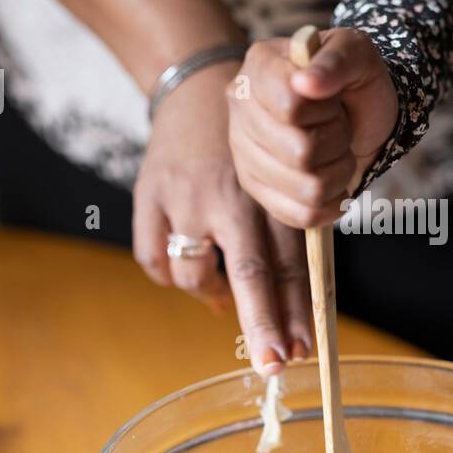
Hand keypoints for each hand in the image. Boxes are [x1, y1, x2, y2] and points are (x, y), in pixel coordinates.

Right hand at [132, 64, 310, 372]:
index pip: (292, 264)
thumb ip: (285, 233)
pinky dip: (168, 275)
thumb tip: (287, 304)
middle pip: (251, 274)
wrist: (196, 85)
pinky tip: (184, 274)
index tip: (304, 351)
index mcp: (270, 195)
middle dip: (264, 325)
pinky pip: (152, 258)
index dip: (298, 311)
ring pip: (195, 273)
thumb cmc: (249, 143)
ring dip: (212, 297)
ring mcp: (186, 198)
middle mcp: (232, 198)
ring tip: (223, 301)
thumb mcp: (277, 176)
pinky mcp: (149, 195)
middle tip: (274, 367)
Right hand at [227, 27, 398, 229]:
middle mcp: (241, 108)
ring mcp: (244, 152)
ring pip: (306, 186)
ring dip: (339, 170)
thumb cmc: (355, 79)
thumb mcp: (359, 54)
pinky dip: (331, 202)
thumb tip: (306, 82)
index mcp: (260, 66)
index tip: (332, 97)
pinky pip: (301, 215)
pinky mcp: (256, 188)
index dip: (325, 108)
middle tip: (339, 123)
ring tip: (336, 148)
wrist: (361, 111)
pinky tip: (333, 180)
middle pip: (300, 151)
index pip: (291, 105)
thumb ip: (337, 59)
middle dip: (337, 140)